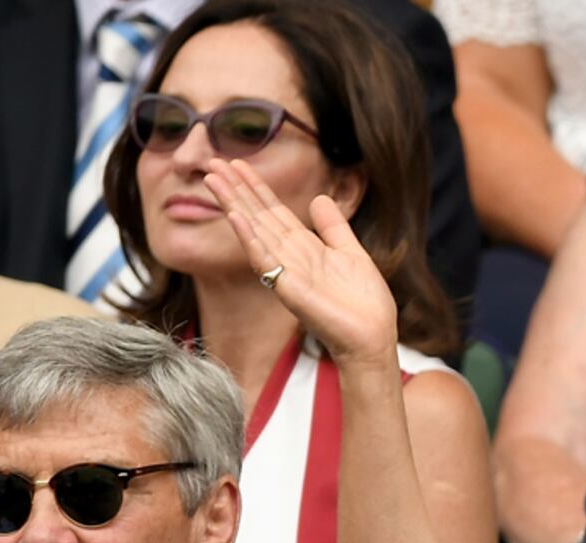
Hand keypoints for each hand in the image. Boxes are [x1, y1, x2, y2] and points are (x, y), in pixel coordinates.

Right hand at [202, 158, 399, 366]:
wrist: (372, 338)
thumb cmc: (364, 304)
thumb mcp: (351, 253)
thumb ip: (334, 227)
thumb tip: (319, 198)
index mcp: (304, 247)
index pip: (273, 210)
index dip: (255, 187)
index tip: (237, 163)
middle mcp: (290, 257)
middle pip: (257, 216)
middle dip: (235, 189)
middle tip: (212, 161)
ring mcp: (286, 273)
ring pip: (255, 232)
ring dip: (233, 204)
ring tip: (214, 179)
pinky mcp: (289, 289)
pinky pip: (265, 260)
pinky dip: (250, 239)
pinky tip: (235, 217)